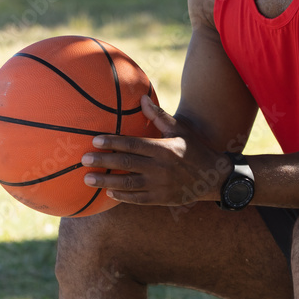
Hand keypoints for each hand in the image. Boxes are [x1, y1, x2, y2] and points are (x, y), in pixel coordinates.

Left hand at [80, 95, 229, 205]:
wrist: (214, 177)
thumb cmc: (195, 149)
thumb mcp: (180, 130)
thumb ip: (159, 116)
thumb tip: (141, 99)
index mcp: (163, 148)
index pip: (133, 144)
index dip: (113, 142)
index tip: (95, 140)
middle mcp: (160, 167)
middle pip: (126, 163)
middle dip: (103, 161)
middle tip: (84, 159)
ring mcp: (160, 185)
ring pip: (128, 184)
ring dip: (106, 182)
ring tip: (88, 179)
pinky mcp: (162, 199)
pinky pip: (138, 199)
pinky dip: (123, 197)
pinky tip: (109, 194)